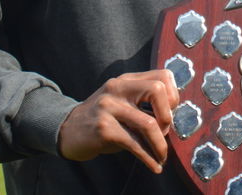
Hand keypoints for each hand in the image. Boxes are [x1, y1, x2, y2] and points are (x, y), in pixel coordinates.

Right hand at [57, 69, 180, 171]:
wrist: (68, 130)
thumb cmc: (102, 118)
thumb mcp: (121, 101)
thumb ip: (143, 102)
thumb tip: (173, 119)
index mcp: (126, 80)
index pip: (162, 75)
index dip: (173, 95)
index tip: (170, 114)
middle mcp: (117, 89)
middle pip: (157, 90)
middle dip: (168, 115)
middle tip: (165, 131)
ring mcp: (109, 107)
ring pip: (148, 123)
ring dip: (161, 145)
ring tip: (162, 156)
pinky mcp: (104, 129)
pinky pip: (135, 144)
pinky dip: (149, 158)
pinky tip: (155, 166)